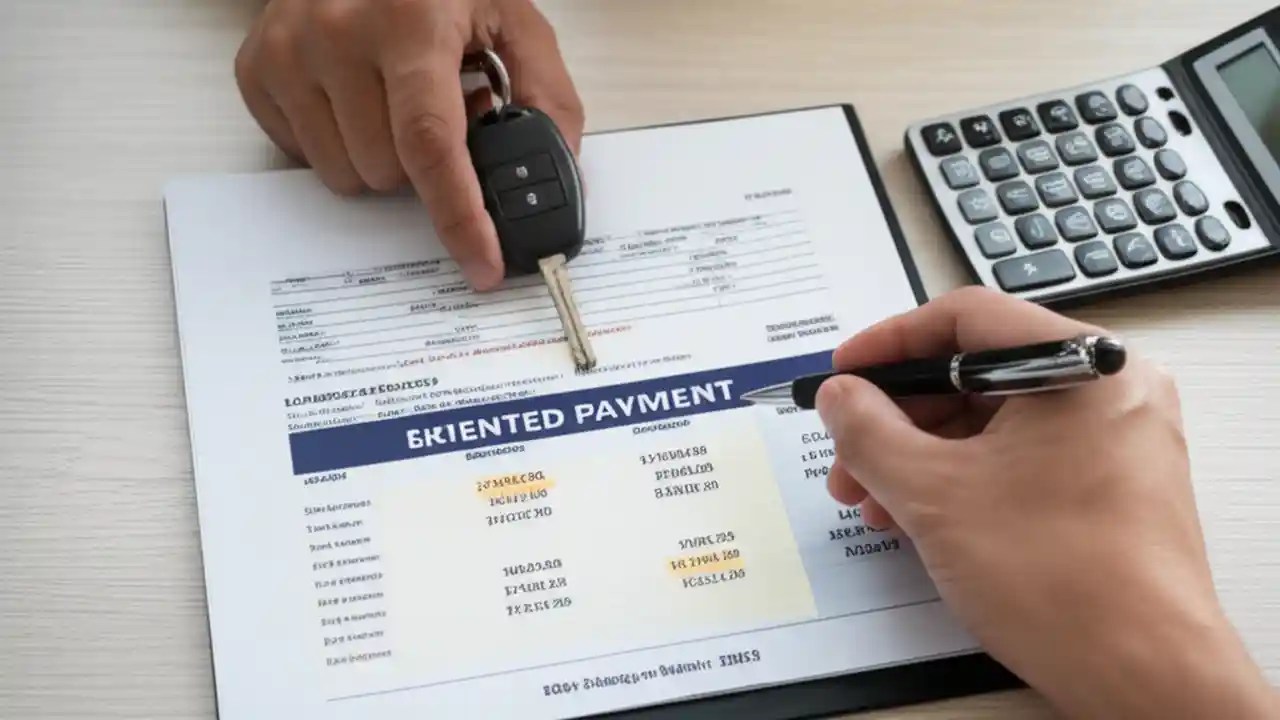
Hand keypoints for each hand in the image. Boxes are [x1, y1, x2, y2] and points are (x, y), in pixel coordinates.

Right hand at [235, 0, 583, 289]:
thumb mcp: (509, 15)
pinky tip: (354, 95)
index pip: (431, 141)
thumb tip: (556, 177)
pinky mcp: (256, 71)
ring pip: (346, 177)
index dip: (460, 213)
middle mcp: (338, 33)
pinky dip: (340, 143)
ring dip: (381, 159)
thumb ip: (545, 93)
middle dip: (424, 165)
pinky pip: (306, 160)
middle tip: (435, 111)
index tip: (483, 263)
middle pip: (390, 172)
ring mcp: (287, 53)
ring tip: (392, 99)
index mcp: (410, 20)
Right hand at [816, 287, 1277, 718]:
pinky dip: (967, 477)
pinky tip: (922, 515)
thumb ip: (869, 431)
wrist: (1143, 674)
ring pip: (998, 421)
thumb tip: (840, 395)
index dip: (890, 343)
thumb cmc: (1058, 577)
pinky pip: (1025, 456)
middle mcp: (1111, 388)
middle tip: (849, 452)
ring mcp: (1118, 438)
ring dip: (923, 454)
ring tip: (876, 499)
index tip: (844, 373)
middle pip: (978, 372)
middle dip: (898, 416)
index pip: (966, 318)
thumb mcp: (932, 493)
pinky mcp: (1114, 483)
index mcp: (1082, 365)